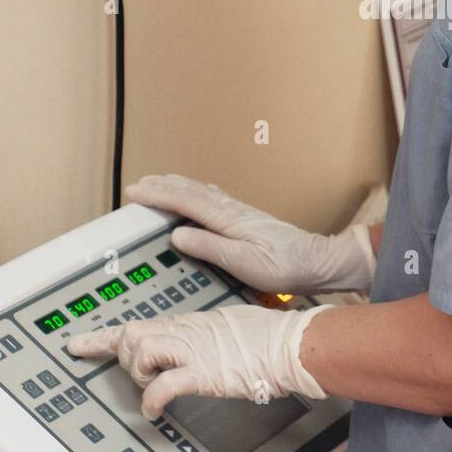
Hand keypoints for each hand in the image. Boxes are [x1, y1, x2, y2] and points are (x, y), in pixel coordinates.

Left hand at [66, 302, 330, 420]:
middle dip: (124, 358)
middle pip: (131, 334)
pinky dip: (152, 401)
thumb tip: (202, 342)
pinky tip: (157, 412)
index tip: (79, 343)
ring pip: (140, 351)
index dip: (102, 337)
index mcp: (191, 323)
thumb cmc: (270, 337)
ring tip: (154, 390)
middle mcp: (186, 332)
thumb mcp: (231, 324)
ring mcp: (193, 350)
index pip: (139, 325)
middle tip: (140, 377)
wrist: (289, 345)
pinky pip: (162, 385)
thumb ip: (209, 334)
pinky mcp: (203, 372)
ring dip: (139, 375)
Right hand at [125, 174, 384, 294]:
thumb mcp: (243, 262)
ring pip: (201, 191)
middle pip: (191, 190)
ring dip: (177, 186)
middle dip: (162, 186)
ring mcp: (240, 212)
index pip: (185, 201)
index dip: (157, 195)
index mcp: (228, 219)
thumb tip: (177, 234)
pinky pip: (211, 198)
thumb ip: (209, 246)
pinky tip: (196, 196)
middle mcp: (232, 210)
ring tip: (159, 184)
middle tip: (138, 184)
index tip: (135, 192)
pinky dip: (194, 193)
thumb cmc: (283, 267)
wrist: (316, 262)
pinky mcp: (247, 218)